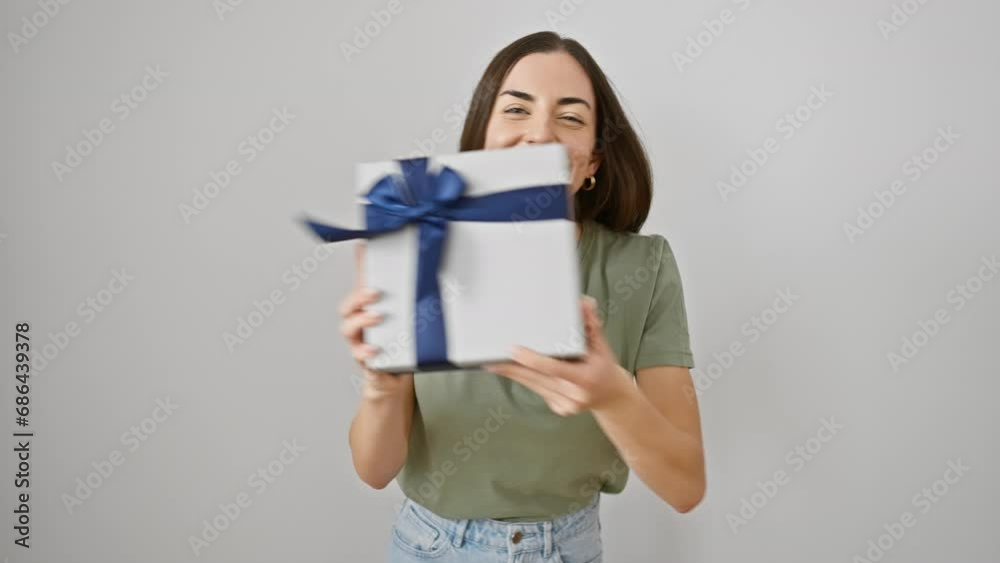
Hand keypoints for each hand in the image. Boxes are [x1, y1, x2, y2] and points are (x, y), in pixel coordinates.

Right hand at [340, 242, 412, 400]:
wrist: (396, 378)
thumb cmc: (402, 344)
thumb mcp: (410, 319)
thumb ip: (417, 300)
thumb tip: (434, 272)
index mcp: (369, 309)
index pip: (361, 283)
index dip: (360, 266)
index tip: (364, 248)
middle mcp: (360, 324)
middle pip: (347, 305)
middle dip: (358, 296)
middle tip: (375, 292)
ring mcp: (359, 342)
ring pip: (348, 328)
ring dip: (361, 320)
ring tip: (378, 317)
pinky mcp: (365, 361)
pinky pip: (360, 355)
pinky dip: (366, 351)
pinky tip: (376, 349)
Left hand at [484, 296, 633, 415]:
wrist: (613, 398)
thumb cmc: (604, 367)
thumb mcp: (602, 346)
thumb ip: (591, 325)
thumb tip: (583, 303)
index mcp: (584, 378)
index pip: (553, 368)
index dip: (532, 360)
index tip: (513, 350)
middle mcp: (573, 395)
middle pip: (535, 378)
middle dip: (511, 367)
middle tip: (489, 358)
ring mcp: (565, 405)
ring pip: (533, 385)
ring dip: (513, 373)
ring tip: (492, 362)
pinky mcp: (558, 409)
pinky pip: (537, 390)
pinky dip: (526, 379)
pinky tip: (512, 370)